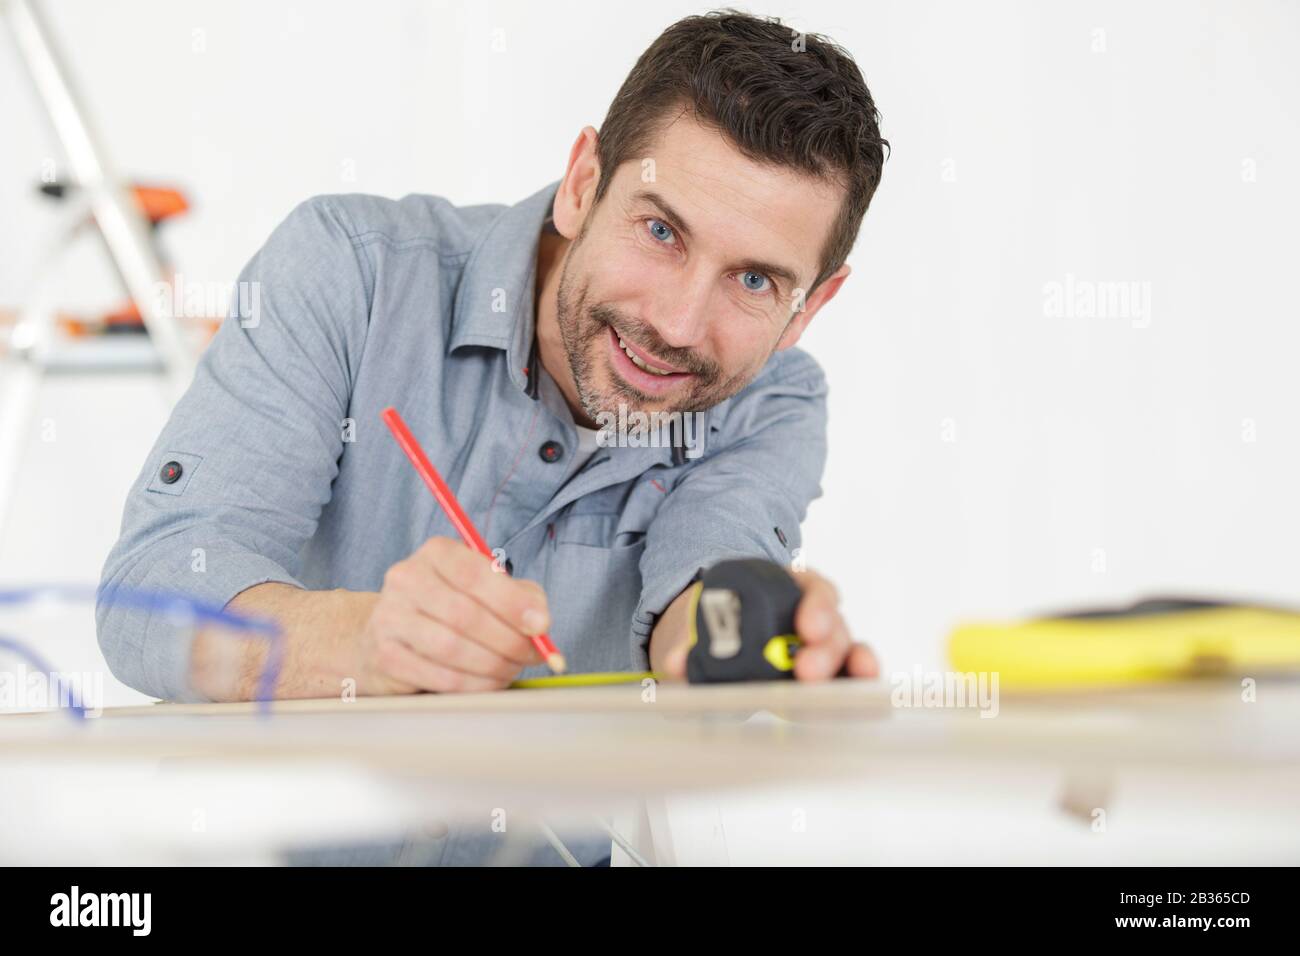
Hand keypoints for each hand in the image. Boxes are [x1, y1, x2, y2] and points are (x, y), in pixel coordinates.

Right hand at [356, 537, 547, 693]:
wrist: (394, 633)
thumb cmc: (453, 607)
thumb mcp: (491, 589)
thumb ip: (522, 597)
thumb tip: (540, 623)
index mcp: (436, 552)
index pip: (475, 573)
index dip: (513, 602)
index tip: (541, 625)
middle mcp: (406, 578)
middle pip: (464, 614)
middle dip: (508, 640)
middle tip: (531, 656)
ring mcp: (389, 617)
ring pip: (451, 648)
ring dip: (492, 665)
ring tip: (511, 670)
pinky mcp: (385, 655)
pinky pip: (438, 677)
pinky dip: (473, 685)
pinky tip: (488, 683)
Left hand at [658, 566, 877, 680]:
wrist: (716, 642)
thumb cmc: (716, 627)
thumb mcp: (699, 630)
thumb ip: (686, 647)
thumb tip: (674, 664)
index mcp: (784, 587)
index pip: (812, 589)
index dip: (816, 606)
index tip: (808, 627)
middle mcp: (811, 614)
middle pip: (830, 626)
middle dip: (823, 649)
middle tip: (806, 671)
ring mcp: (821, 646)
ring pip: (842, 654)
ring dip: (844, 671)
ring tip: (837, 689)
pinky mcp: (824, 675)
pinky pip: (844, 679)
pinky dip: (851, 687)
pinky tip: (857, 703)